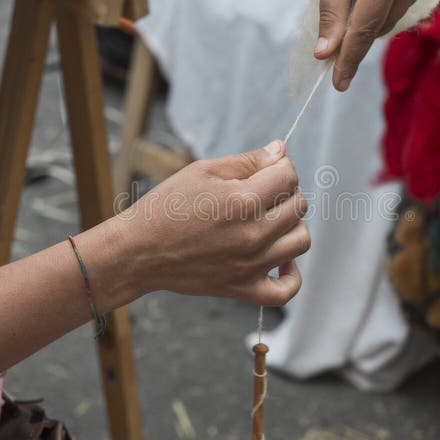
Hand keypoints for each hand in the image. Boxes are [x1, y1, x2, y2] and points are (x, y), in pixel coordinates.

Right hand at [116, 140, 308, 305]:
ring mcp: (251, 265)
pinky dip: (291, 275)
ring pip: (301, 240)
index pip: (289, 177)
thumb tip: (281, 150)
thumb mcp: (203, 171)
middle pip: (299, 206)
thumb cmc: (167, 207)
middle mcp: (253, 235)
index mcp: (243, 201)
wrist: (138, 251)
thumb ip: (248, 161)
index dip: (281, 167)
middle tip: (262, 192)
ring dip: (291, 225)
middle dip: (286, 192)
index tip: (267, 169)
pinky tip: (280, 259)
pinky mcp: (244, 288)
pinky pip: (286, 289)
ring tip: (269, 220)